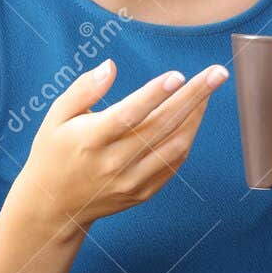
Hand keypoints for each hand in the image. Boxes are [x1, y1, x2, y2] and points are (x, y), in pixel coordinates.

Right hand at [10, 58, 227, 235]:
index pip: (128, 115)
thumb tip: (110, 66)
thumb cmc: (54, 152)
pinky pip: (174, 163)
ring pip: (175, 146)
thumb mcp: (57, 116)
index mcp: (90, 140)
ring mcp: (130, 181)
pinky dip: (188, 137)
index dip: (154, 95)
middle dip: (193, 97)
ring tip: (208, 90)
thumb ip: (83, 89)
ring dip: (197, 116)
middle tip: (218, 72)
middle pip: (161, 126)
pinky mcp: (143, 192)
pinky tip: (194, 115)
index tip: (178, 75)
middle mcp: (113, 163)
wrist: (53, 206)